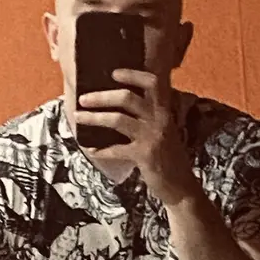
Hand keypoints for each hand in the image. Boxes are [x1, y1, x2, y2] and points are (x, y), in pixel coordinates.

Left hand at [74, 69, 199, 205]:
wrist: (181, 186)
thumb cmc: (168, 157)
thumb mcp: (164, 131)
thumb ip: (149, 116)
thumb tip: (118, 103)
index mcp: (164, 111)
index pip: (153, 83)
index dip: (133, 74)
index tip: (113, 73)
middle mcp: (160, 120)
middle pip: (127, 98)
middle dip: (101, 96)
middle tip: (83, 99)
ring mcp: (152, 137)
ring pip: (118, 119)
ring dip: (94, 118)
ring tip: (78, 117)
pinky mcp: (145, 155)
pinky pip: (117, 149)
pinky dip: (101, 150)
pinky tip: (91, 150)